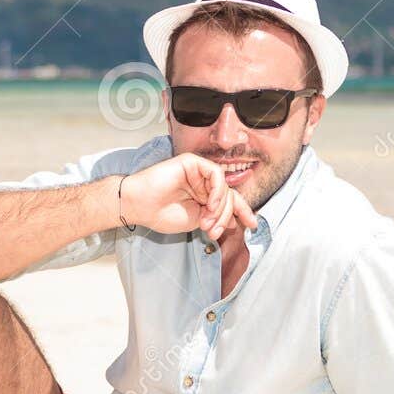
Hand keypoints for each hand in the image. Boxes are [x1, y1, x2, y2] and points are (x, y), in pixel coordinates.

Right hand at [119, 155, 256, 240]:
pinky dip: (218, 190)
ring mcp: (198, 172)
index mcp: (203, 196)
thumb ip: (216, 217)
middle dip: (226, 216)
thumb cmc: (161, 214)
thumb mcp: (196, 220)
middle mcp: (203, 183)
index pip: (230, 201)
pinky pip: (216, 173)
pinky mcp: (192, 162)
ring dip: (221, 207)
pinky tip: (210, 204)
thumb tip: (235, 220)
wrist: (140, 205)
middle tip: (213, 231)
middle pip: (230, 195)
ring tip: (207, 221)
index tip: (253, 225)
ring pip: (224, 186)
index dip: (243, 212)